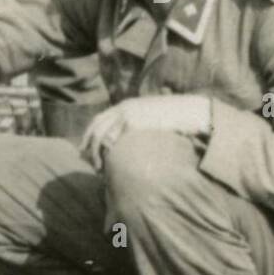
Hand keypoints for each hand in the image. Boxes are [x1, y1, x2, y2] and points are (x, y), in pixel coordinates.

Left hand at [79, 95, 211, 169]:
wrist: (189, 111)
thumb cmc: (174, 118)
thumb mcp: (153, 116)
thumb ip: (139, 123)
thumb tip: (130, 138)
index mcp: (125, 106)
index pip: (99, 119)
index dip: (88, 134)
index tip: (84, 148)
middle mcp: (123, 109)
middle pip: (96, 128)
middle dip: (88, 145)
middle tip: (86, 160)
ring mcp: (127, 115)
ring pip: (102, 136)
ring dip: (97, 153)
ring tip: (99, 168)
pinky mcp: (133, 123)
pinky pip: (114, 141)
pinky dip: (108, 154)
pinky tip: (109, 165)